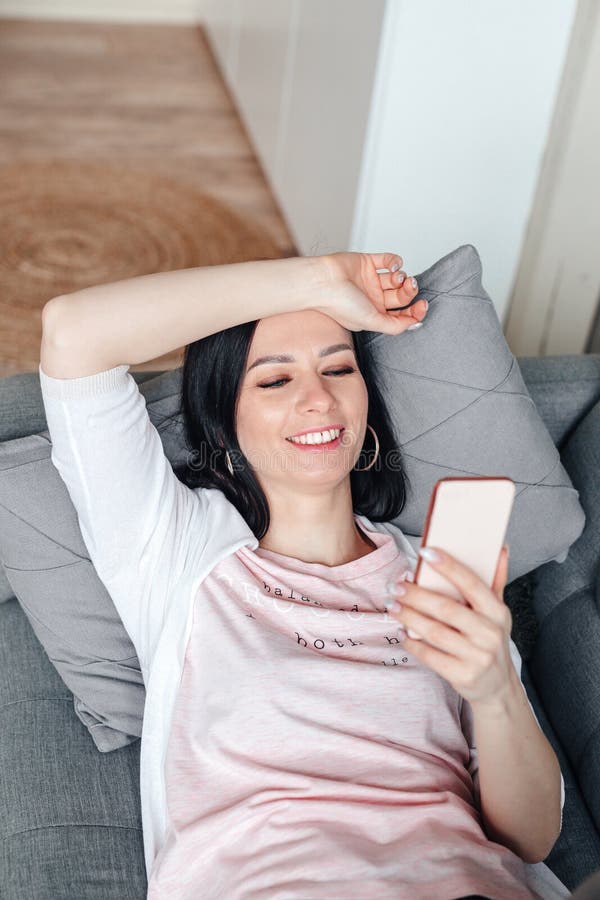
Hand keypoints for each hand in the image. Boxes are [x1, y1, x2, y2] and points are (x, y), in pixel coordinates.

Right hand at [313, 251, 428, 333]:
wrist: (323, 282)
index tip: (422, 306)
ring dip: (402, 277)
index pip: (401, 315)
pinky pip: (389, 260)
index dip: (415, 312)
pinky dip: (396, 262)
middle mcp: (373, 298)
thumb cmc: (340, 304)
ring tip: (396, 277)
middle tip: (410, 286)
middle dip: (409, 291)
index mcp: (374, 315)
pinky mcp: (368, 262)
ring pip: (397, 278)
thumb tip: (415, 324)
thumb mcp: (371, 322)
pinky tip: (393, 266)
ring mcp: (371, 280)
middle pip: (401, 296)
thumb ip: (394, 326)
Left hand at [386, 545, 515, 705]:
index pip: (472, 583)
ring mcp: (477, 657)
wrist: (498, 687)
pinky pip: (430, 655)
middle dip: (416, 595)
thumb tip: (501, 548)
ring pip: (434, 632)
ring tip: (392, 605)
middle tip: (396, 585)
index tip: (425, 552)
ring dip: (408, 617)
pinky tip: (402, 633)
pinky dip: (412, 643)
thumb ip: (496, 580)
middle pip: (446, 609)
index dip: (448, 566)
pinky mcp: (463, 675)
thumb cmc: (490, 641)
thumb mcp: (498, 613)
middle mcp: (490, 634)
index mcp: (497, 612)